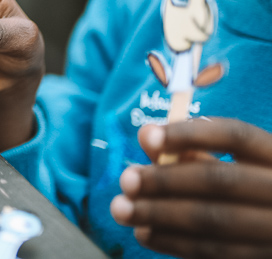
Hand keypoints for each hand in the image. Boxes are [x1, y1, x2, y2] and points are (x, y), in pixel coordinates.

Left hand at [111, 119, 271, 257]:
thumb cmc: (248, 186)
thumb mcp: (234, 162)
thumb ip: (192, 148)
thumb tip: (146, 136)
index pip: (236, 135)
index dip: (189, 133)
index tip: (145, 136)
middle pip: (220, 180)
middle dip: (165, 180)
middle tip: (126, 180)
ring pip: (214, 220)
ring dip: (160, 214)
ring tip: (122, 209)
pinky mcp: (261, 257)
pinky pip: (213, 251)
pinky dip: (173, 242)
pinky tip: (143, 232)